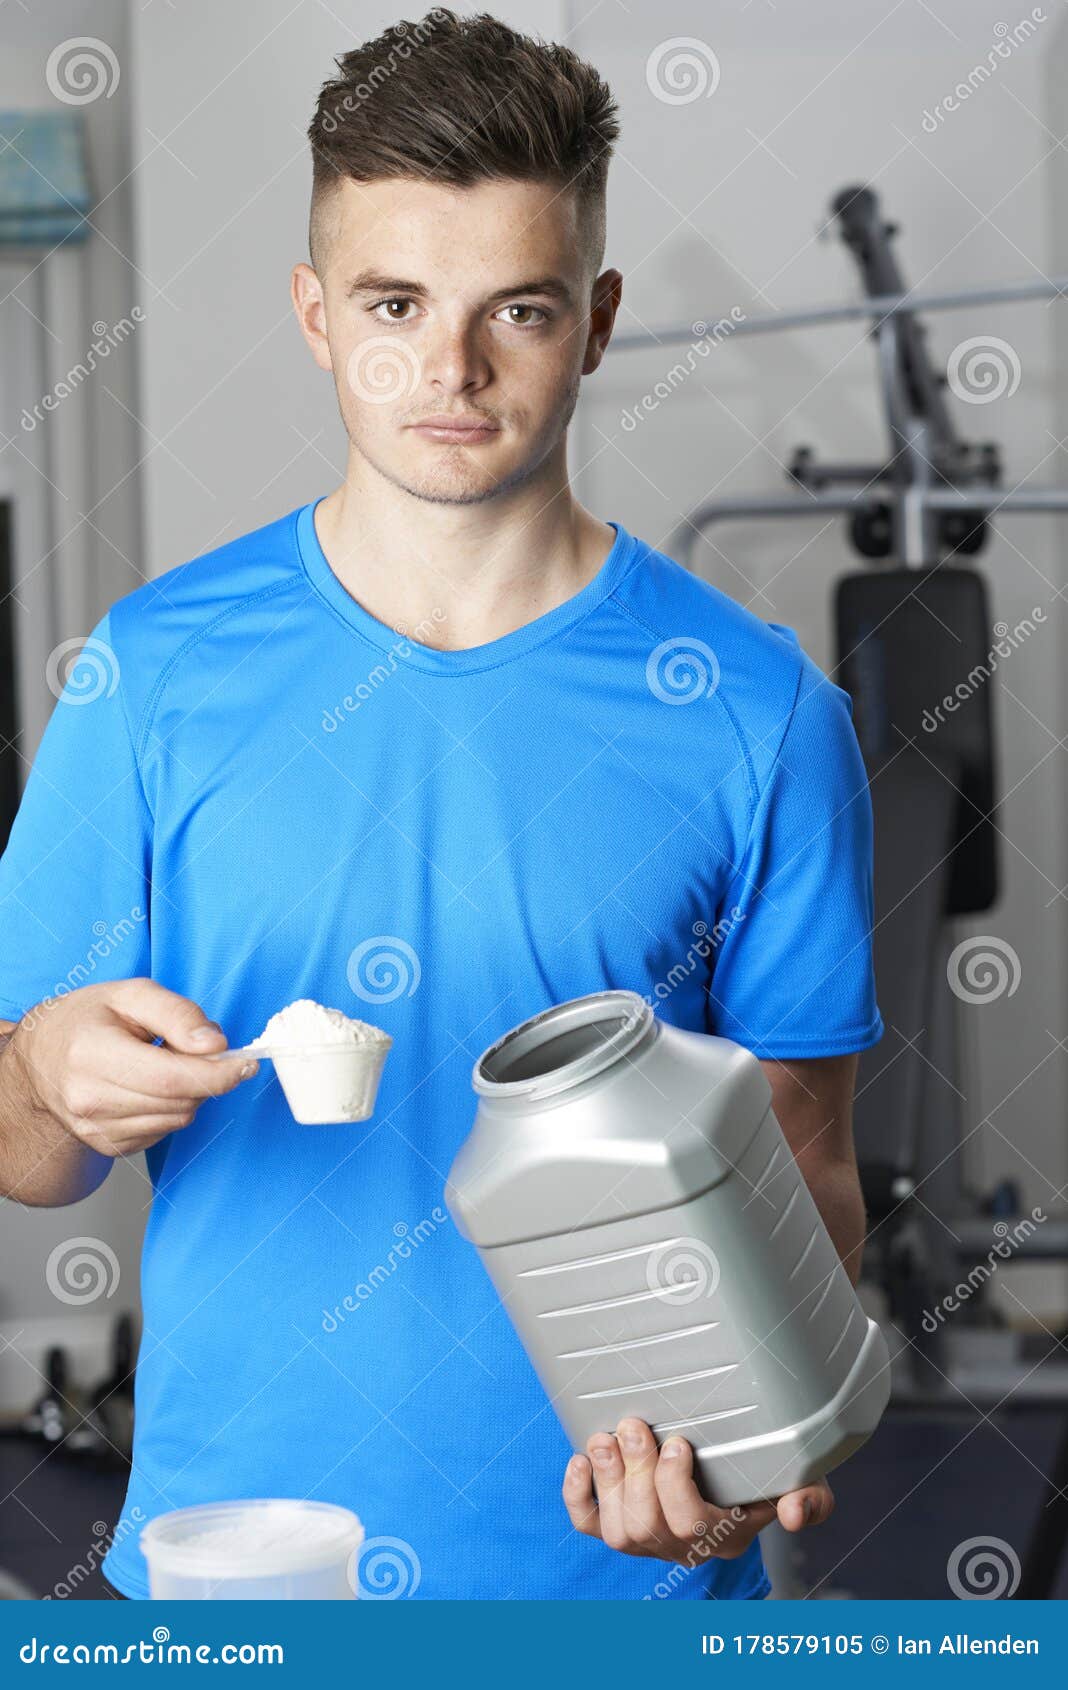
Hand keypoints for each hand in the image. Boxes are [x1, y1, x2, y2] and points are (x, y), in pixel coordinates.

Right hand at [8, 978, 258, 1156]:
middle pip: (180, 1100)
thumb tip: (215, 1044)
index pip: (171, 1078)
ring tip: (164, 1063)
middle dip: (206, 1076)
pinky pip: (164, 1130)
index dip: (218, 1073)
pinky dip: (171, 1107)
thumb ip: (178, 1013)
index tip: (245, 1062)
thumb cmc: (87, 1019)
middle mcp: (89, 1098)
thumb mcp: (131, 994)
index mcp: (92, 1054)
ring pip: (178, 1118)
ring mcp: (95, 1128)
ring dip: (189, 1092)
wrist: (40, 1057)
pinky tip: (150, 1086)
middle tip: (199, 1050)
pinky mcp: (106, 1145)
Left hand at [562, 1415, 833, 1564]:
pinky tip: (581, 1460)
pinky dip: (577, 1495)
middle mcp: (682, 1545)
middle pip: (648, 1525)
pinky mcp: (619, 1523)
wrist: (740, 1477)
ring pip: (617, 1529)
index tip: (679, 1441)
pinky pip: (589, 1524)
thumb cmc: (768, 1474)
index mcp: (725, 1534)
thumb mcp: (801, 1481)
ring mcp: (648, 1538)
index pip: (691, 1526)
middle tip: (634, 1425)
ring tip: (607, 1437)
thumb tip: (795, 1514)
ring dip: (608, 1479)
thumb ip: (811, 1498)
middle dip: (635, 1472)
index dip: (675, 1485)